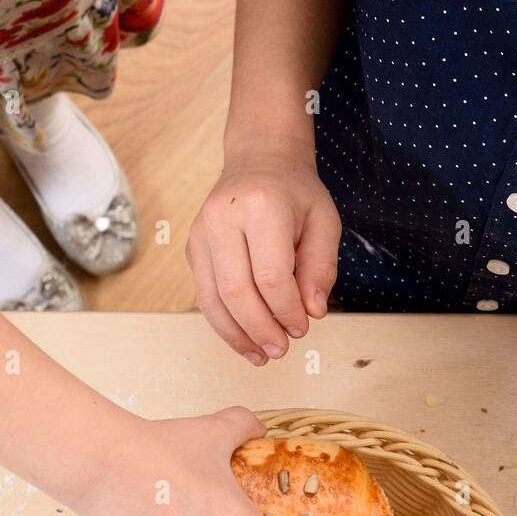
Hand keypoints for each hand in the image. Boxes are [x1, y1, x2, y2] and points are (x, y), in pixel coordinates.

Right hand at [188, 148, 340, 363]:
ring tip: (261, 355)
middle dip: (260, 329)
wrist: (259, 159)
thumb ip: (322, 267)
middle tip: (281, 350)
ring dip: (237, 335)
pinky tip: (244, 340)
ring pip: (213, 299)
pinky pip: (204, 296)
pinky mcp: (192, 248)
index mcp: (260, 206)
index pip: (271, 276)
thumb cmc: (294, 193)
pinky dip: (224, 325)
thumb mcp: (324, 222)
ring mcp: (201, 233)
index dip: (287, 311)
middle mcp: (222, 218)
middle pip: (237, 292)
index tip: (302, 328)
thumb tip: (312, 312)